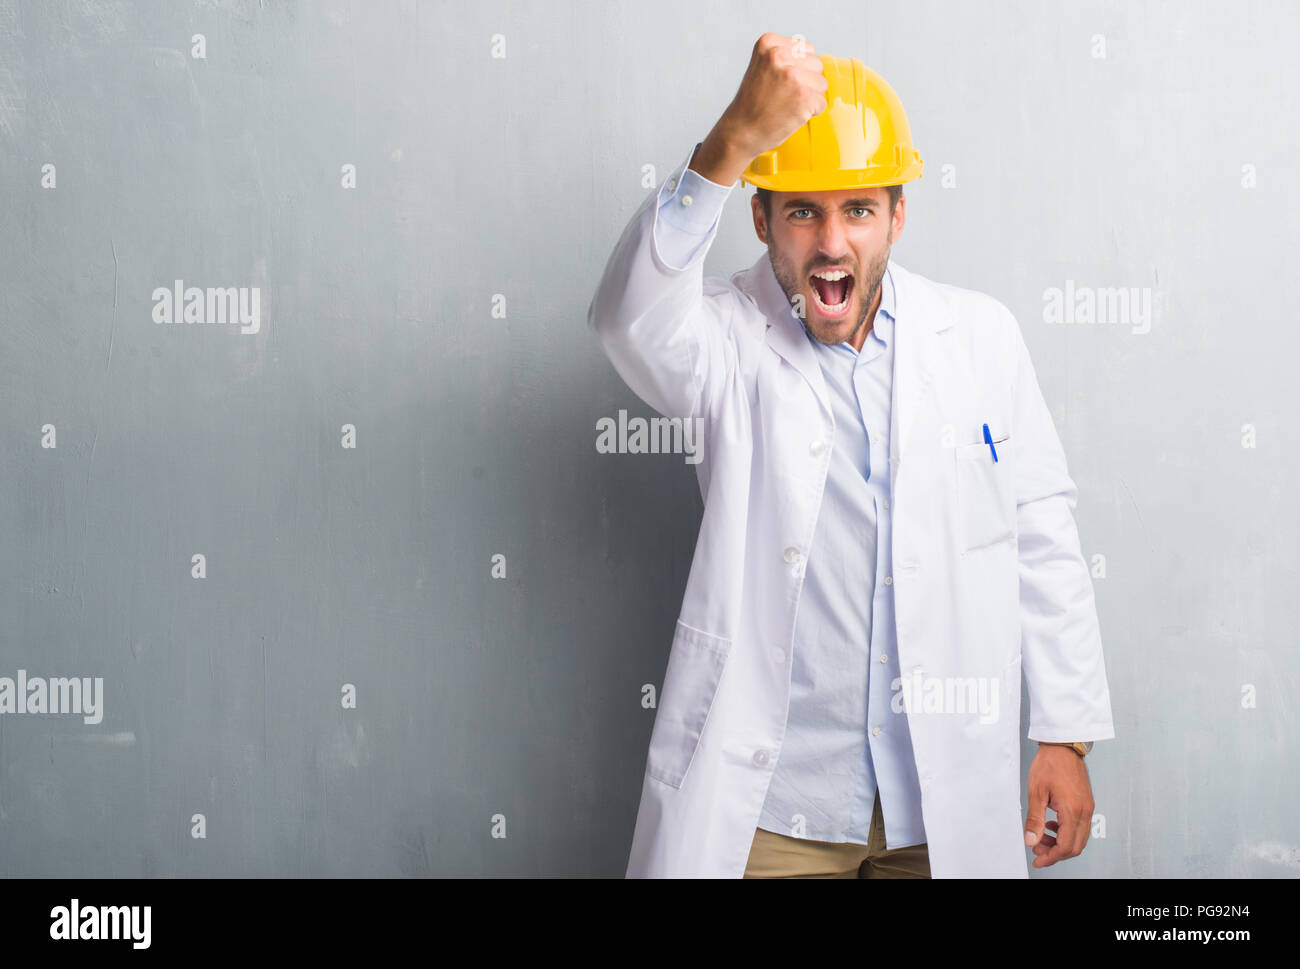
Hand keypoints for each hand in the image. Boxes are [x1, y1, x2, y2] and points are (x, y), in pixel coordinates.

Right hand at [690, 33, 828, 185]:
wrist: (740, 132)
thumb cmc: (752, 103)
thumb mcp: (761, 66)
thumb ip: (785, 56)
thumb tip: (815, 60)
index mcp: (769, 43)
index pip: (806, 49)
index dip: (797, 68)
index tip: (779, 81)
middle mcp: (780, 55)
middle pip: (816, 64)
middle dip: (805, 81)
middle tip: (782, 94)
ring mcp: (793, 76)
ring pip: (821, 84)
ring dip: (808, 97)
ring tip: (786, 104)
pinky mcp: (804, 96)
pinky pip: (821, 103)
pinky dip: (810, 113)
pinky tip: (790, 114)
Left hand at [1023, 744, 1094, 867]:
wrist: (1063, 746)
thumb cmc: (1049, 764)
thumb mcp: (1036, 792)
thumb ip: (1034, 819)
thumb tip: (1031, 840)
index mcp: (1073, 810)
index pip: (1066, 846)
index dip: (1051, 857)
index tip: (1037, 860)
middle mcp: (1084, 811)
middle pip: (1075, 847)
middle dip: (1055, 852)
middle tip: (1037, 848)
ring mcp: (1087, 807)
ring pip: (1078, 838)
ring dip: (1060, 843)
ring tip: (1041, 837)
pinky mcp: (1086, 803)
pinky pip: (1080, 826)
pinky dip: (1066, 832)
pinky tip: (1051, 825)